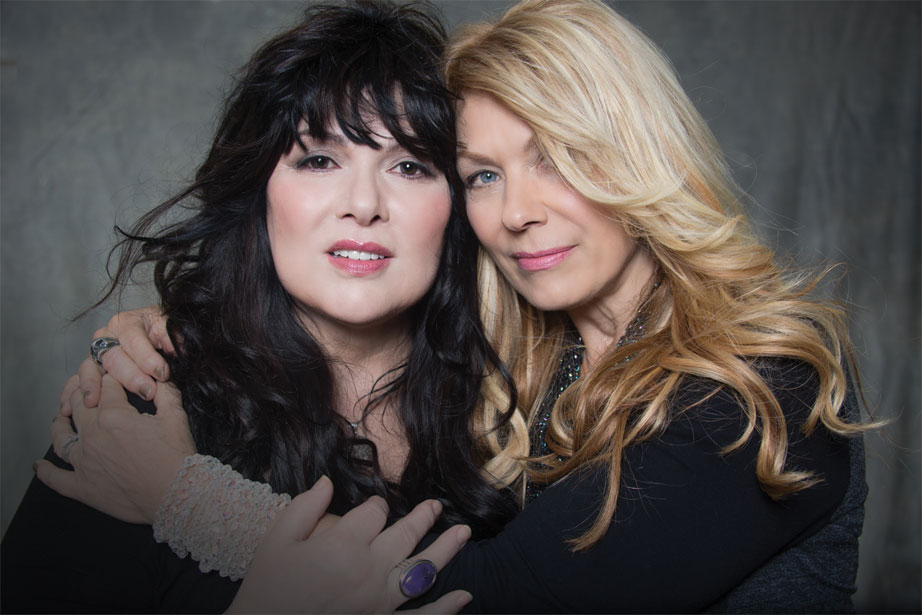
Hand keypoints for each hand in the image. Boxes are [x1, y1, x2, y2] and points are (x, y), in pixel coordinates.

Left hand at [37, 374, 195, 523]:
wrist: (176, 495)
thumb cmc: (177, 458)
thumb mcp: (176, 417)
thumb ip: (165, 391)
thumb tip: (157, 377)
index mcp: (114, 415)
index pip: (107, 385)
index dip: (113, 377)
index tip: (116, 377)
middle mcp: (93, 435)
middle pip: (80, 403)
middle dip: (86, 390)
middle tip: (91, 389)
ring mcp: (84, 461)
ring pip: (60, 435)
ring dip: (59, 422)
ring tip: (60, 417)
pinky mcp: (81, 486)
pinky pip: (55, 478)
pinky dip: (45, 470)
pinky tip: (40, 464)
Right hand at [61, 307, 172, 414]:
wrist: (158, 334)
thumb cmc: (166, 332)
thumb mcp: (173, 329)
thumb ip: (174, 337)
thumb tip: (178, 348)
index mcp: (128, 322)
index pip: (133, 339)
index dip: (147, 358)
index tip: (162, 373)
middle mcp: (108, 336)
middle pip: (113, 357)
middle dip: (131, 377)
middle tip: (147, 392)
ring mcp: (97, 353)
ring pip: (90, 368)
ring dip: (91, 386)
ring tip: (94, 402)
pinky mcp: (92, 369)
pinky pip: (77, 380)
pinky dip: (71, 393)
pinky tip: (68, 408)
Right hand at [229, 478, 472, 613]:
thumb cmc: (268, 587)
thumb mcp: (277, 540)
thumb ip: (304, 507)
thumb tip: (326, 480)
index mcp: (344, 544)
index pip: (374, 512)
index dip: (374, 505)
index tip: (370, 508)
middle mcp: (369, 569)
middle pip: (406, 534)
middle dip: (423, 517)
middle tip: (436, 505)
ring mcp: (380, 600)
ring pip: (423, 569)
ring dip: (446, 549)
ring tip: (463, 532)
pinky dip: (445, 609)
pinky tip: (465, 597)